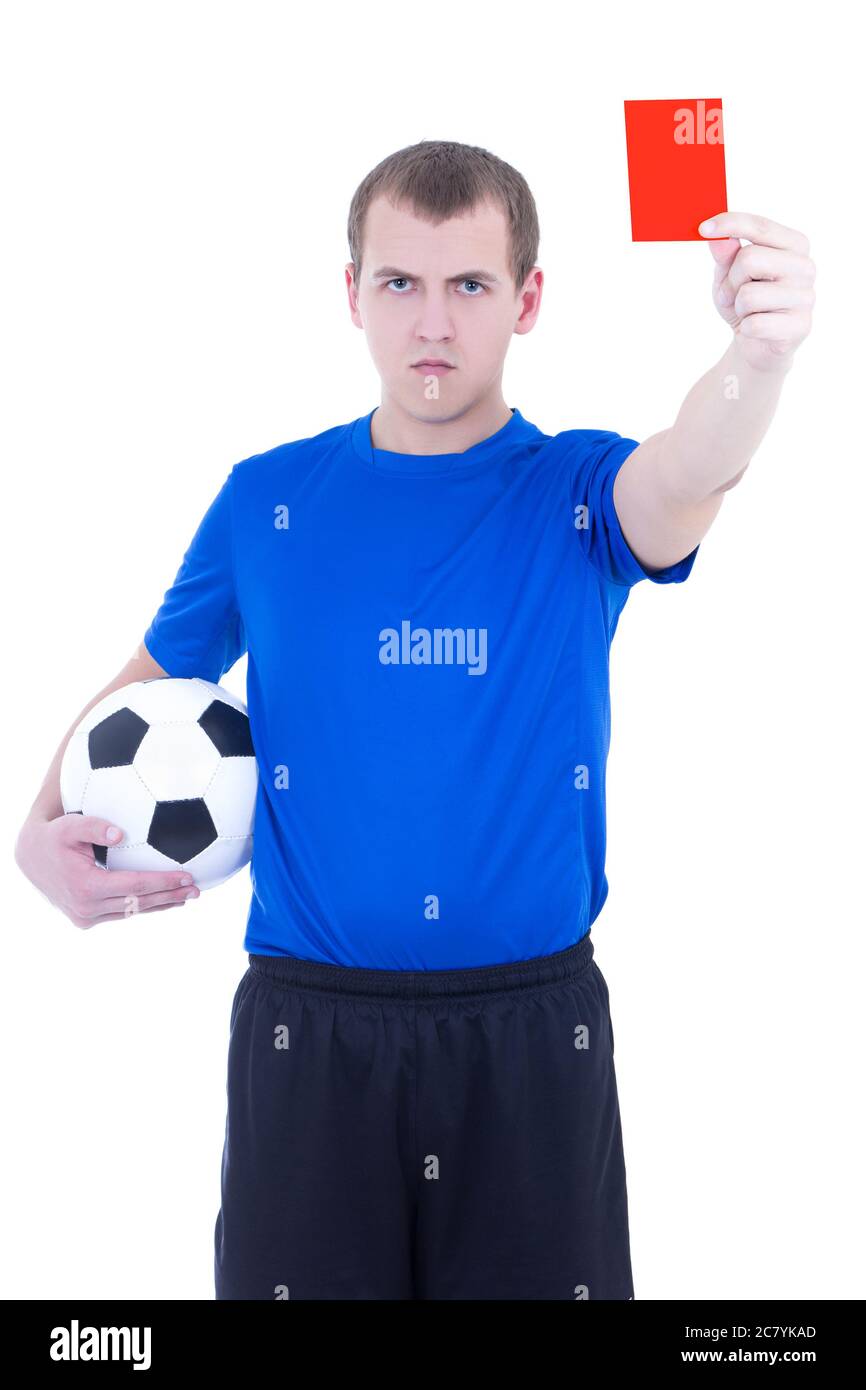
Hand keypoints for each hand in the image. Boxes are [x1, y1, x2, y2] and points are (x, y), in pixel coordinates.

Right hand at [14, 813, 198, 927]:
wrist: (30, 858)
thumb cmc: (54, 836)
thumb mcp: (70, 825)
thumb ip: (94, 827)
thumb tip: (119, 834)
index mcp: (86, 886)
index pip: (135, 885)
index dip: (163, 882)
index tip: (187, 877)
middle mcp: (86, 908)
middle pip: (138, 902)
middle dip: (170, 896)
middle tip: (197, 889)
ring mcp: (85, 917)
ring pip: (131, 911)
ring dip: (160, 904)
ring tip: (187, 896)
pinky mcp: (85, 919)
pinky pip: (121, 913)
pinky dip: (143, 906)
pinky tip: (164, 900)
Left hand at [697, 212, 815, 370]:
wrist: (756, 345)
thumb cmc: (745, 303)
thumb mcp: (729, 275)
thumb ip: (725, 255)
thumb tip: (717, 239)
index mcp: (794, 245)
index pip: (761, 226)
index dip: (730, 224)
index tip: (703, 229)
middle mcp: (805, 267)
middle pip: (750, 259)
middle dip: (730, 280)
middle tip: (731, 294)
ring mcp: (806, 297)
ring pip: (749, 294)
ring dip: (737, 306)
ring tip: (747, 312)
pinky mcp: (799, 327)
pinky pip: (755, 323)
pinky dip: (745, 328)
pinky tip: (755, 329)